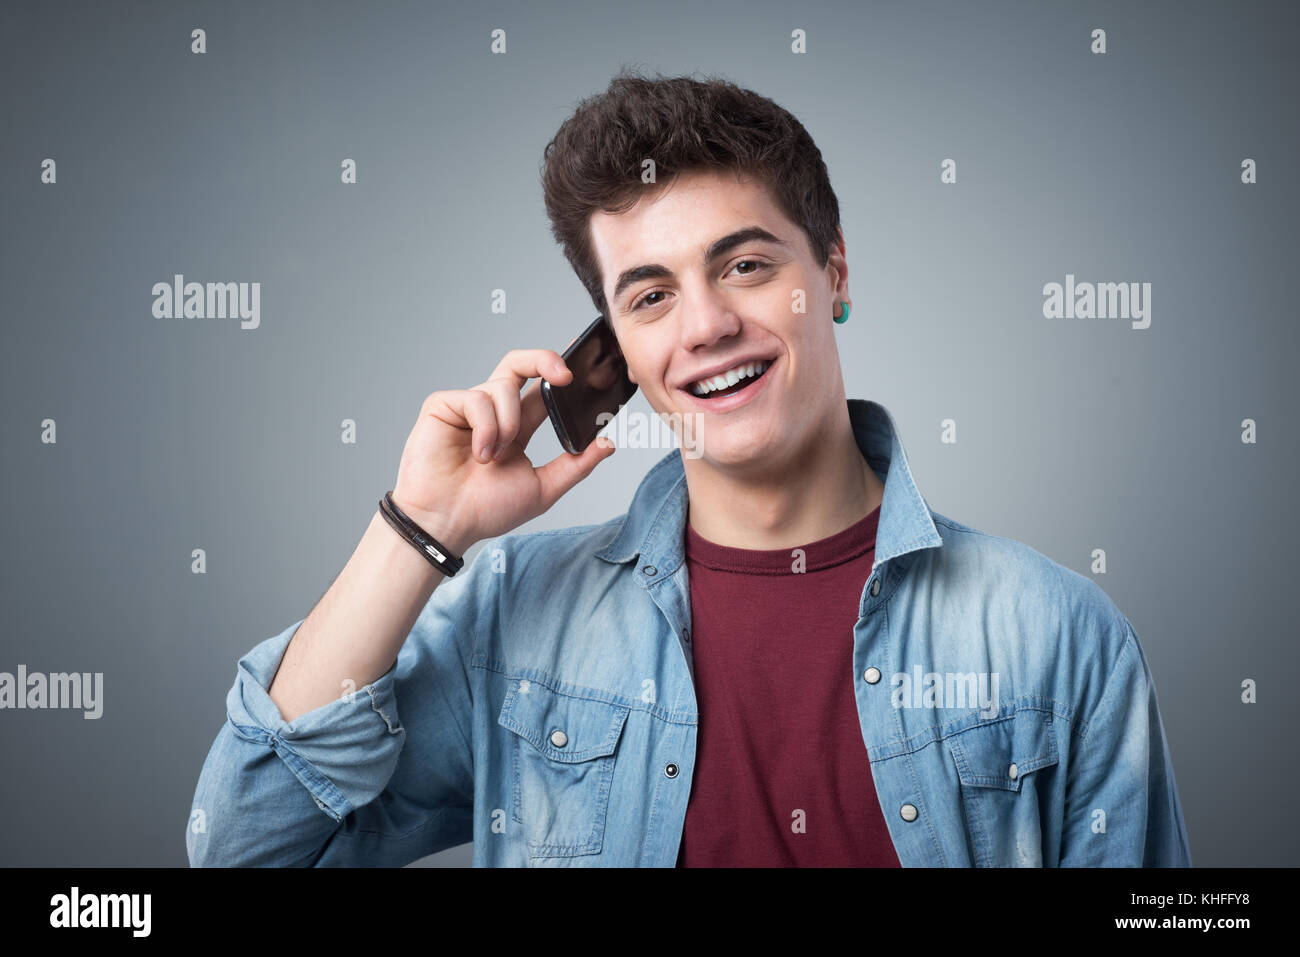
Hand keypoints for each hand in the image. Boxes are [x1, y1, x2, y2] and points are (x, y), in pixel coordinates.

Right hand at [389, 346, 615, 550]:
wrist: (446, 523)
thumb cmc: (485, 510)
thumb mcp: (542, 488)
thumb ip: (576, 465)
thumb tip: (609, 444)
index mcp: (515, 426)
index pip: (541, 389)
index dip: (560, 371)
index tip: (586, 364)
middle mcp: (492, 411)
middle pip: (519, 364)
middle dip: (544, 360)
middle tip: (565, 376)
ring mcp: (467, 407)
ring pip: (503, 386)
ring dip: (508, 424)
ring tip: (494, 457)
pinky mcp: (443, 406)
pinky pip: (478, 398)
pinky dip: (486, 428)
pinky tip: (479, 454)